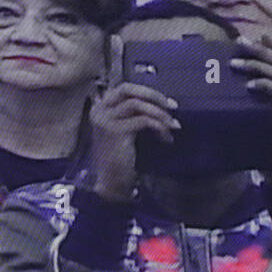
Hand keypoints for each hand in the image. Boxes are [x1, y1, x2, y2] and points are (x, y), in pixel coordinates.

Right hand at [89, 35, 180, 202]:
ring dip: (159, 114)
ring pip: (137, 104)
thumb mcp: (125, 130)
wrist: (112, 183)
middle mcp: (99, 111)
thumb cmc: (120, 159)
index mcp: (100, 109)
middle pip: (128, 89)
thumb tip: (159, 101)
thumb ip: (133, 114)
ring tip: (172, 126)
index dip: (147, 91)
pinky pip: (143, 121)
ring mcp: (105, 121)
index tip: (165, 102)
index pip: (125, 88)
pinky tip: (166, 138)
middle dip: (153, 95)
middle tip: (171, 106)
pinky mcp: (115, 132)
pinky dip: (158, 127)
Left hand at [231, 34, 271, 181]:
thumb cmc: (258, 130)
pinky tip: (249, 85)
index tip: (251, 35)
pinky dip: (263, 85)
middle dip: (258, 50)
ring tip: (235, 64)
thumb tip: (224, 81)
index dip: (268, 45)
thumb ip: (244, 93)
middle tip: (239, 43)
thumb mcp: (250, 107)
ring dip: (256, 65)